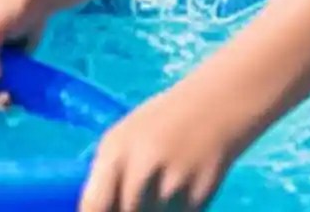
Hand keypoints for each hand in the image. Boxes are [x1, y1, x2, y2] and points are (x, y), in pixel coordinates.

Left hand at [80, 86, 241, 211]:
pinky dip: (176, 208)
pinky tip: (181, 188)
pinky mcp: (201, 196)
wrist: (215, 108)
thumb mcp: (123, 139)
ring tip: (160, 184)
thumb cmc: (160, 123)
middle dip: (128, 210)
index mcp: (114, 150)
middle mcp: (141, 166)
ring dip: (153, 208)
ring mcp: (172, 183)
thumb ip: (108, 174)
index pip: (94, 203)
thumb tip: (97, 208)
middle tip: (137, 196)